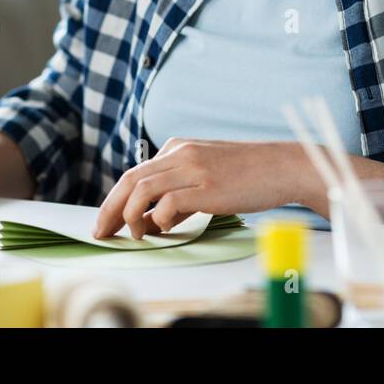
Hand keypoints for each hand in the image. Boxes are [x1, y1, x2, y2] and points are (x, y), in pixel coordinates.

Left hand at [92, 138, 305, 238]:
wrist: (281, 166)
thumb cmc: (246, 175)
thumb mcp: (205, 178)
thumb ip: (177, 197)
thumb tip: (150, 222)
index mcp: (177, 148)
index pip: (133, 174)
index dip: (113, 200)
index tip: (105, 223)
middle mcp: (181, 153)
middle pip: (130, 180)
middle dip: (110, 209)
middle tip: (101, 233)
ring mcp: (194, 168)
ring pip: (143, 190)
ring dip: (131, 216)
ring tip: (135, 235)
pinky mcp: (208, 187)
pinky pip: (170, 203)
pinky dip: (160, 219)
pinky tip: (165, 229)